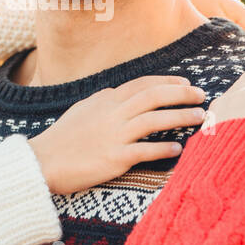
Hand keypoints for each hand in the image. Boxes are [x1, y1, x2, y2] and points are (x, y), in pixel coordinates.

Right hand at [28, 76, 207, 194]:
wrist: (42, 161)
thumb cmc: (62, 138)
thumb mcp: (84, 110)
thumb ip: (105, 102)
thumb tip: (121, 93)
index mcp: (106, 99)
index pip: (143, 84)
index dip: (168, 83)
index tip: (186, 85)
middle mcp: (112, 113)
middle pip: (154, 96)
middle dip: (181, 95)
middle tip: (202, 96)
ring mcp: (114, 135)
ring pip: (155, 119)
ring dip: (180, 117)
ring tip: (200, 118)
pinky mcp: (115, 158)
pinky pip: (146, 151)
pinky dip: (164, 148)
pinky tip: (178, 149)